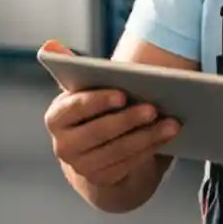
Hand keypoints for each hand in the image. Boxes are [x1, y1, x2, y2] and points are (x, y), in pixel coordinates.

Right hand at [41, 40, 179, 186]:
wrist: (94, 151)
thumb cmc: (93, 111)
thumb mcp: (83, 90)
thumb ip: (71, 67)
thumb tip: (50, 44)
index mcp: (57, 117)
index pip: (75, 107)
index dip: (98, 101)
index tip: (122, 94)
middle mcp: (63, 145)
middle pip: (99, 131)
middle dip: (128, 119)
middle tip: (154, 108)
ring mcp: (81, 166)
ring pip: (118, 150)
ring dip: (147, 136)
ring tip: (172, 123)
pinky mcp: (100, 179)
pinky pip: (128, 164)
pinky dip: (150, 149)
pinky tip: (167, 136)